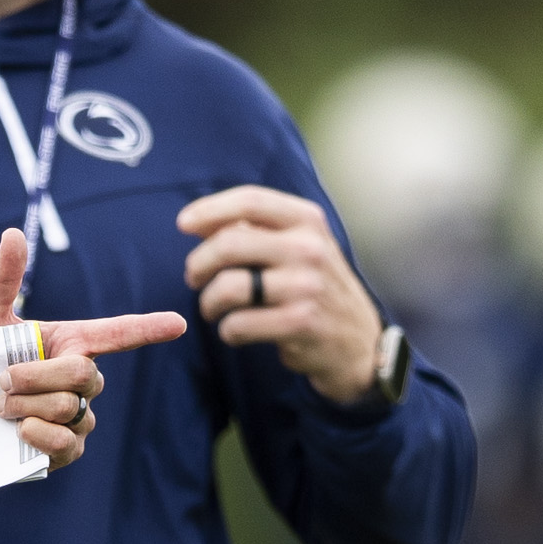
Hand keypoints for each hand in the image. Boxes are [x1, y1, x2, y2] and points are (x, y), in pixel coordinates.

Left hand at [0, 228, 186, 469]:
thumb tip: (13, 233)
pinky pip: (67, 443)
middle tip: (0, 380)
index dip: (149, 328)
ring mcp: (79, 417)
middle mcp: (83, 379)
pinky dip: (37, 435)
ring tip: (0, 405)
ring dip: (25, 405)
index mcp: (71, 342)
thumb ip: (4, 278)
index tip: (179, 323)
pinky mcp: (66, 450)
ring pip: (70, 408)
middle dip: (35, 376)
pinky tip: (17, 431)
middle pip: (84, 374)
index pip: (118, 333)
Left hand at [178, 185, 381, 403]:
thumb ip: (255, 231)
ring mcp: (307, 286)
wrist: (359, 343)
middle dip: (198, 263)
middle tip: (193, 279)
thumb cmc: (314, 289)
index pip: (250, 200)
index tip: (183, 224)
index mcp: (307, 221)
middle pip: (229, 243)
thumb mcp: (298, 248)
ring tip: (213, 309)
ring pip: (228, 287)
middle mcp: (310, 248)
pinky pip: (237, 324)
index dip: (209, 209)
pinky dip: (228, 331)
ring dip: (208, 302)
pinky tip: (237, 332)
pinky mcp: (300, 323)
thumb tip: (196, 223)